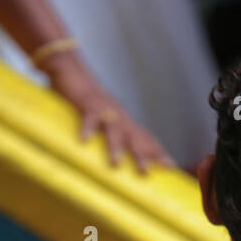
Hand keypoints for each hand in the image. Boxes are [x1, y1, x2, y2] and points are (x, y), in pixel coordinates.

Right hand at [42, 51, 174, 171]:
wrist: (70, 67)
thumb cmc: (86, 100)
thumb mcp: (103, 120)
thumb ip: (110, 138)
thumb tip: (114, 164)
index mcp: (123, 120)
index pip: (145, 137)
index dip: (157, 151)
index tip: (170, 166)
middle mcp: (118, 114)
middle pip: (134, 135)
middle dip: (142, 153)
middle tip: (146, 172)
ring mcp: (104, 108)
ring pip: (114, 128)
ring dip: (116, 146)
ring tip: (115, 164)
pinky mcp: (86, 102)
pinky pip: (89, 116)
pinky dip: (87, 127)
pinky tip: (84, 140)